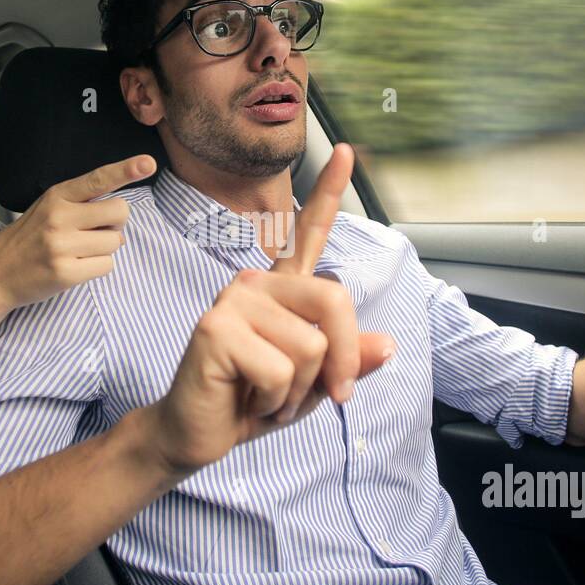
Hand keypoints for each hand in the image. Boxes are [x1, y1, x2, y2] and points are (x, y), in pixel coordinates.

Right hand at [0, 154, 156, 311]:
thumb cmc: (28, 240)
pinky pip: (106, 265)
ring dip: (105, 248)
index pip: (98, 179)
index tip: (148, 163)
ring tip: (78, 251)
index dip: (126, 170)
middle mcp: (60, 216)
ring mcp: (62, 245)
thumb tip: (119, 210)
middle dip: (116, 223)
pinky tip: (75, 266)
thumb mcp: (47, 208)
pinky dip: (97, 267)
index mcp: (57, 195)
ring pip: (115, 241)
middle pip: (120, 211)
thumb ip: (79, 203)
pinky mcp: (66, 272)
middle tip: (95, 231)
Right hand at [147, 144, 395, 475]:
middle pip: (334, 299)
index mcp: (280, 289)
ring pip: (311, 346)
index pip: (308, 233)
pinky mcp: (216, 328)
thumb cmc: (252, 402)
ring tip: (268, 395)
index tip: (346, 150)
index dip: (329, 191)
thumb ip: (347, 361)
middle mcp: (255, 283)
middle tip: (330, 394)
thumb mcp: (313, 384)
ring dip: (299, 391)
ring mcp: (233, 300)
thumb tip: (387, 345)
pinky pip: (280, 370)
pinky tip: (248, 399)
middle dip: (343, 360)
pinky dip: (275, 401)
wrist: (197, 434)